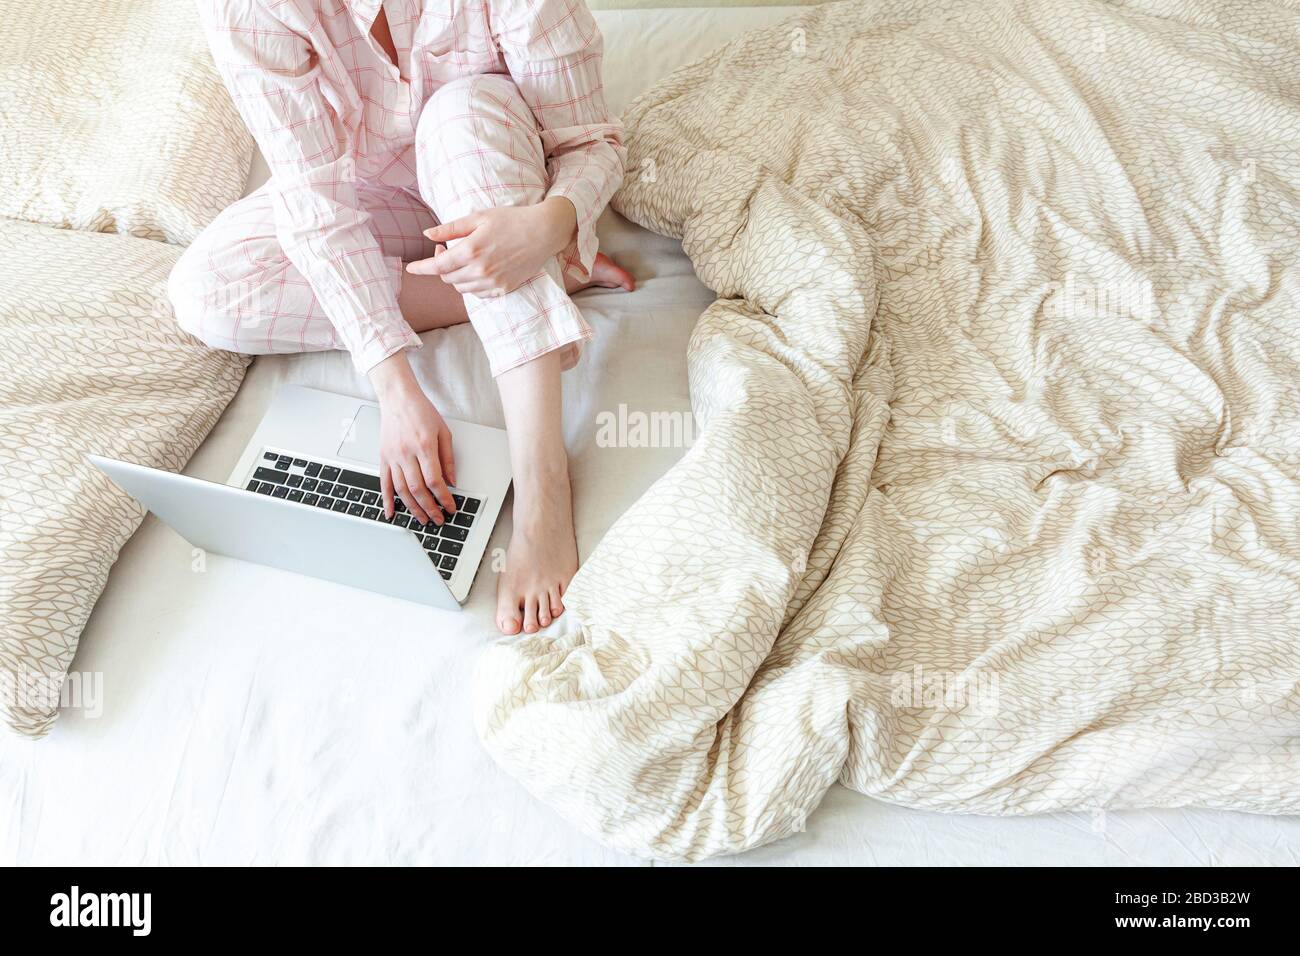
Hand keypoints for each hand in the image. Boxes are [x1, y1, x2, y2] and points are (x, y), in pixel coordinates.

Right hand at [368, 352, 456, 524]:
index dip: (444, 498)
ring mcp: (392, 457)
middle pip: (418, 489)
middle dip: (430, 508)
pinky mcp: (383, 458)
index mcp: (424, 446)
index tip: (450, 507)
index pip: (434, 481)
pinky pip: (384, 483)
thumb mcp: (444, 432)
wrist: (398, 398)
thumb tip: (452, 482)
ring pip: (401, 490)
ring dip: (412, 508)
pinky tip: (392, 513)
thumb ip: (448, 459)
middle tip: (438, 519)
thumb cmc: (422, 412)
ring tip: (423, 519)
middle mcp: (406, 453)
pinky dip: (387, 500)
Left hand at [406, 197, 576, 297]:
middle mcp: (480, 270)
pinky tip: (478, 270)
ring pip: (462, 288)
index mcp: (471, 250)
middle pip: (448, 278)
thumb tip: (427, 235)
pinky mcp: (504, 289)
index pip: (437, 266)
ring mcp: (493, 282)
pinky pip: (478, 294)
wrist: (543, 232)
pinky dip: (472, 284)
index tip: (411, 270)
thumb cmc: (511, 220)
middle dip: (441, 267)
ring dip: (456, 276)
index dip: (421, 268)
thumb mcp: (479, 217)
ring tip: (464, 259)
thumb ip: (451, 229)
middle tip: (446, 249)